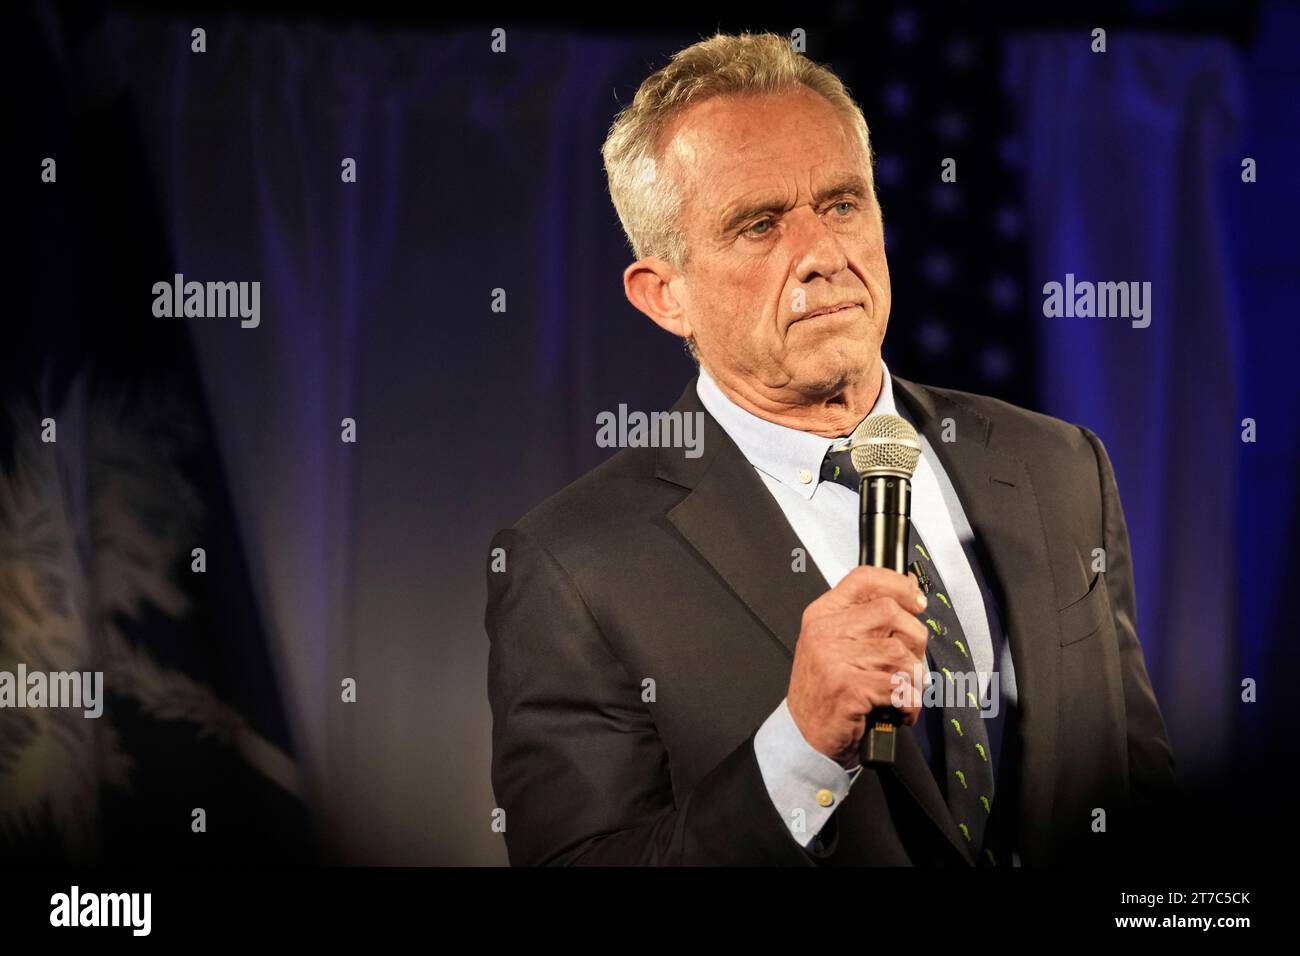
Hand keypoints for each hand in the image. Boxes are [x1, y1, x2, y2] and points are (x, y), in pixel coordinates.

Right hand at [787, 565, 928, 767]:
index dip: (898, 585)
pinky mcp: (848, 688)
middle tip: (908, 662)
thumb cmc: (825, 690)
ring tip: (903, 692)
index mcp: (822, 614)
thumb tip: (909, 598)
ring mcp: (834, 659)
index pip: (864, 579)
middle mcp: (824, 632)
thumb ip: (863, 620)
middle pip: (891, 613)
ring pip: (900, 653)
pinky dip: (909, 703)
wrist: (804, 735)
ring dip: (913, 678)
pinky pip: (899, 686)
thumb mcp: (833, 644)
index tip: (916, 601)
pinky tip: (899, 710)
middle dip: (914, 640)